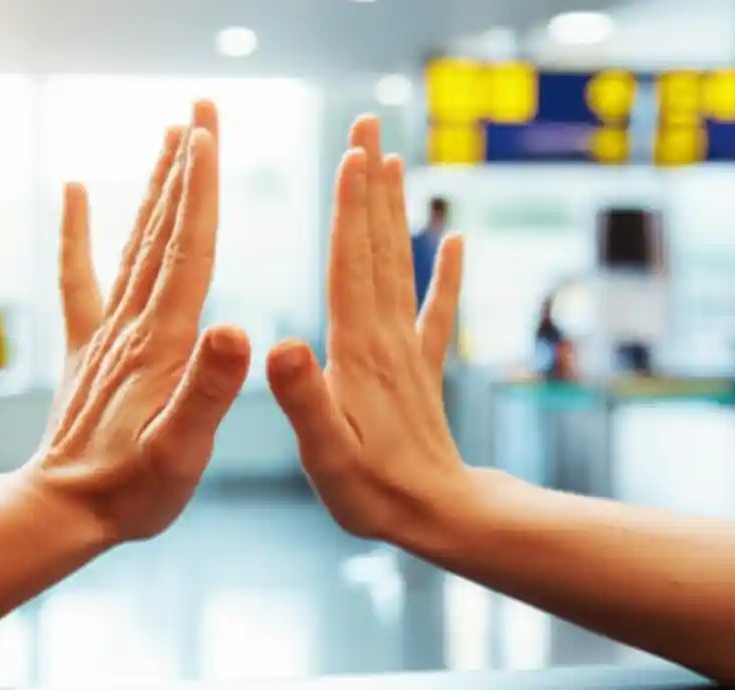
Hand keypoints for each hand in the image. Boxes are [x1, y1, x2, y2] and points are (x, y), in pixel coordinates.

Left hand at [25, 101, 250, 542]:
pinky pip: (79, 277)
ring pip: (134, 243)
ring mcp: (106, 332)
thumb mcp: (182, 452)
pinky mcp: (88, 347)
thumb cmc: (131, 490)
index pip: (187, 252)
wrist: (62, 511)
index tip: (207, 136)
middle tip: (198, 110)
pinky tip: (77, 190)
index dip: (199, 192)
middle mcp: (132, 324)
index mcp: (162, 342)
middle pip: (163, 231)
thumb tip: (237, 329)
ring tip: (170, 137)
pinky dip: (78, 231)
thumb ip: (207, 391)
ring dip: (154, 188)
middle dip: (183, 168)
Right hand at [266, 116, 465, 541]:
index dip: (351, 208)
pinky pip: (437, 310)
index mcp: (358, 350)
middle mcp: (386, 337)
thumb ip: (303, 398)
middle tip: (371, 125)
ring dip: (397, 209)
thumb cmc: (372, 492)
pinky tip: (456, 238)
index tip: (353, 152)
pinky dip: (447, 271)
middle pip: (378, 246)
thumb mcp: (324, 454)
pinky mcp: (421, 368)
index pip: (351, 264)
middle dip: (373, 184)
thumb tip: (278, 344)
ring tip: (395, 157)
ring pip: (402, 264)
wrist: (440, 519)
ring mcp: (408, 350)